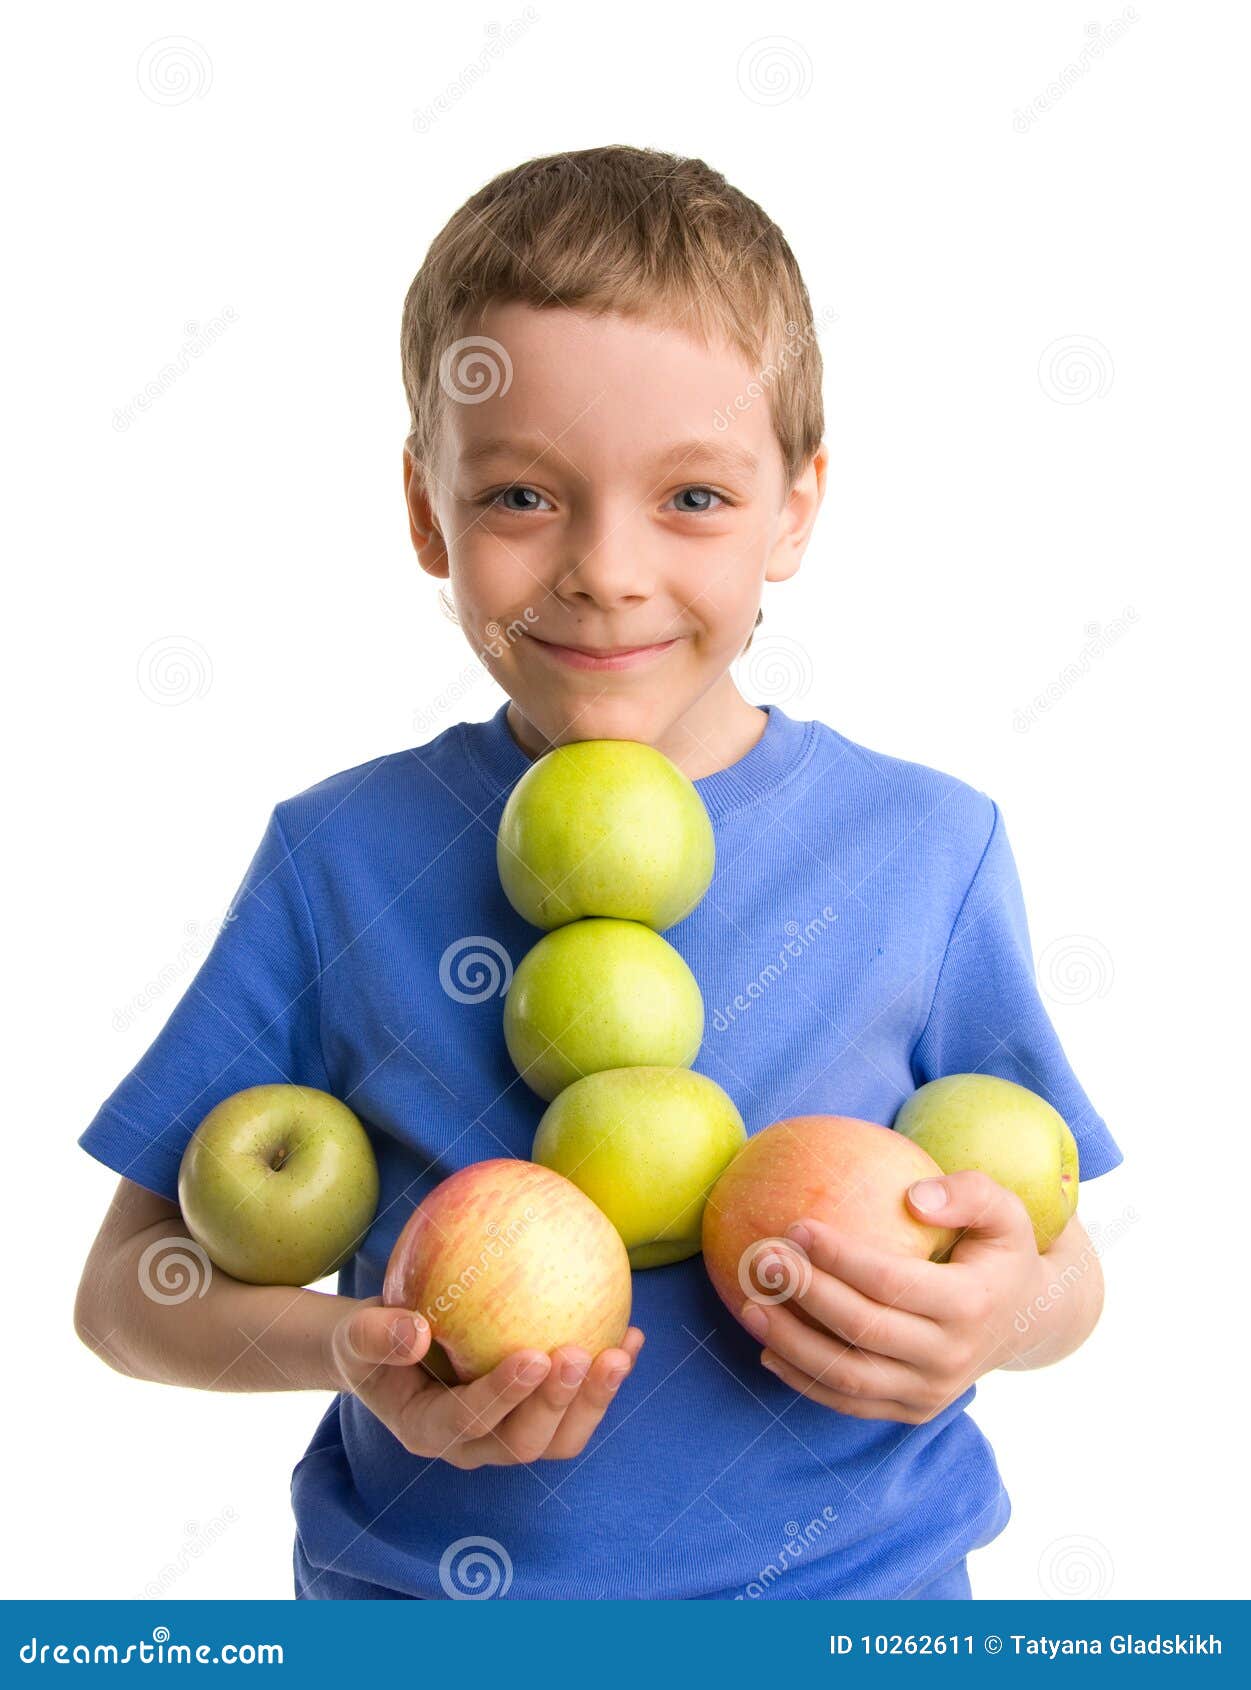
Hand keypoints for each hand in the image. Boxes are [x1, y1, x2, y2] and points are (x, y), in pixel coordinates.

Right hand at [330, 1300, 644, 1467]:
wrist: (387, 1351)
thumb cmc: (370, 1339)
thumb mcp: (355, 1334)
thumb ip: (375, 1334)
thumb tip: (415, 1331)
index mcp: (428, 1430)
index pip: (468, 1421)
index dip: (504, 1396)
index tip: (535, 1354)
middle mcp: (473, 1445)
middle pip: (524, 1443)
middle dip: (556, 1404)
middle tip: (577, 1352)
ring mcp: (507, 1434)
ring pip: (560, 1438)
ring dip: (594, 1400)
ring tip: (619, 1352)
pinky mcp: (535, 1414)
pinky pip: (577, 1406)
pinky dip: (607, 1378)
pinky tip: (632, 1334)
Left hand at [738, 1171, 1045, 1423]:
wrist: (1026, 1321)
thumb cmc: (1000, 1251)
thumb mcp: (1005, 1211)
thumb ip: (969, 1193)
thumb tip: (914, 1197)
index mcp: (971, 1305)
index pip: (892, 1283)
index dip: (841, 1257)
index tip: (796, 1225)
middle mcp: (951, 1358)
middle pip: (863, 1329)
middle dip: (805, 1293)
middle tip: (761, 1257)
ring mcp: (931, 1393)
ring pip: (848, 1376)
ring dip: (792, 1342)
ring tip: (748, 1304)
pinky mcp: (912, 1412)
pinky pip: (849, 1402)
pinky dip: (803, 1380)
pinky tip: (767, 1346)